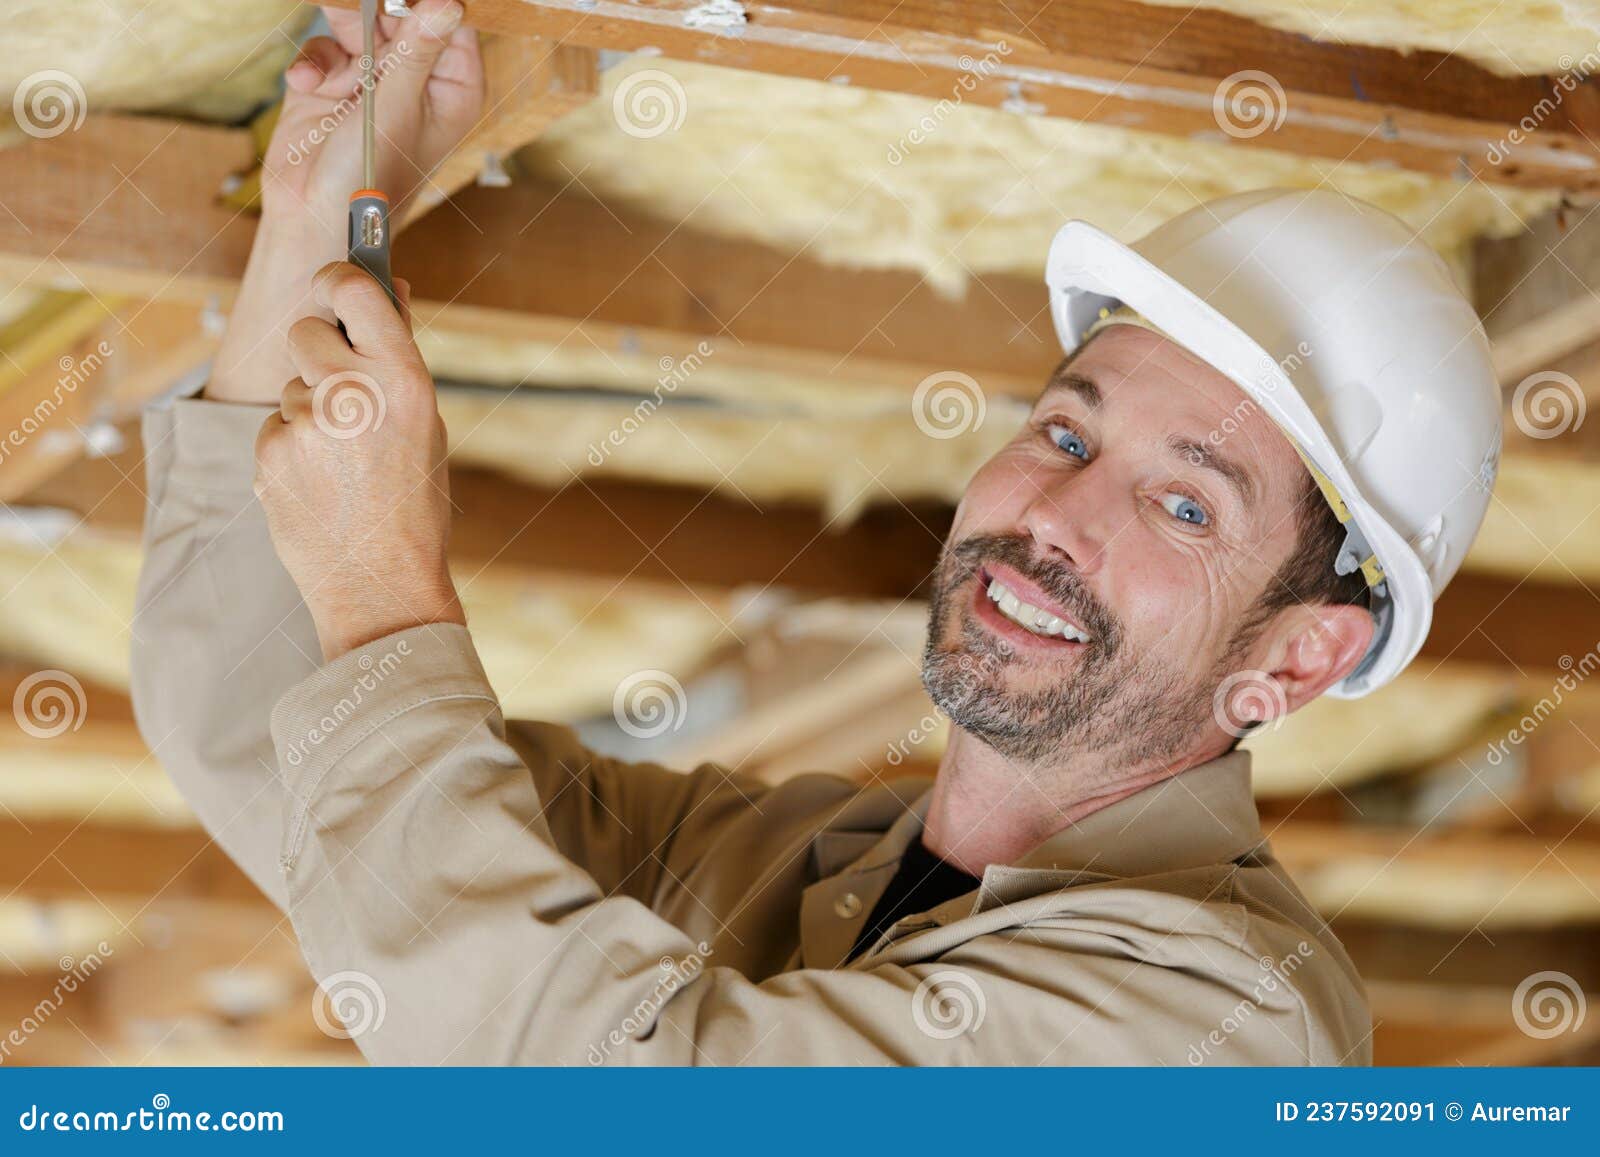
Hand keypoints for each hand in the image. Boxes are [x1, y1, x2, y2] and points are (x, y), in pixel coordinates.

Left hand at [255, 262, 464, 661]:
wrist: (381, 582)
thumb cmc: (413, 502)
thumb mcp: (426, 423)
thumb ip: (397, 358)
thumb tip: (390, 290)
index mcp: (403, 378)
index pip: (354, 288)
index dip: (338, 278)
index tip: (334, 283)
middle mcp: (352, 392)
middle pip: (306, 329)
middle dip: (316, 349)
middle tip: (339, 387)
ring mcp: (306, 423)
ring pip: (290, 386)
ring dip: (309, 410)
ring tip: (342, 461)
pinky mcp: (270, 453)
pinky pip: (275, 428)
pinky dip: (292, 448)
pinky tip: (321, 483)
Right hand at [264, 0, 482, 225]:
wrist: (312, 217)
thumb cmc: (371, 177)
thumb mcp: (396, 106)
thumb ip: (416, 49)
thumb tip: (449, 3)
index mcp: (452, 88)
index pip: (451, 22)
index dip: (426, 5)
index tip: (400, 2)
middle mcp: (417, 80)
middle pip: (401, 15)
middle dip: (374, 12)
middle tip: (356, 17)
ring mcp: (374, 80)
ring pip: (358, 23)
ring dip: (341, 34)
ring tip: (335, 64)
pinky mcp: (332, 82)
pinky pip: (325, 49)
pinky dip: (314, 63)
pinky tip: (305, 84)